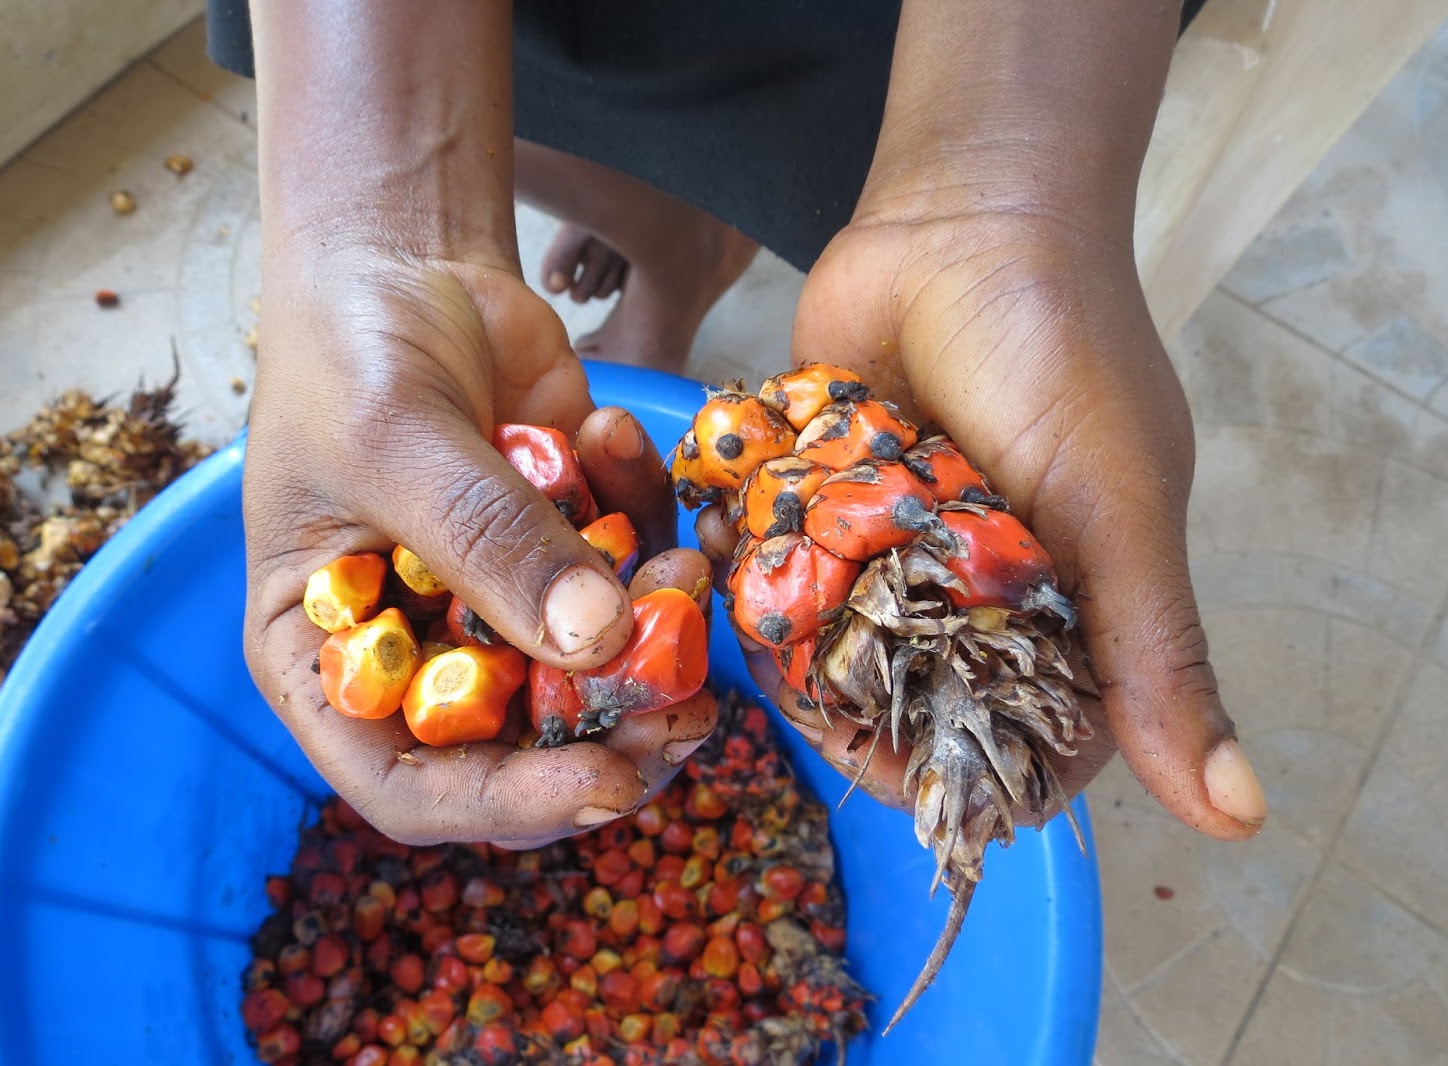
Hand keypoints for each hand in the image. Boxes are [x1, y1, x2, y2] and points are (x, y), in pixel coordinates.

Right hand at [242, 244, 716, 847]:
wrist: (400, 258)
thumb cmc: (346, 350)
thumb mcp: (395, 440)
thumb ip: (487, 540)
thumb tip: (595, 641)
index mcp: (329, 661)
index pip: (406, 783)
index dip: (504, 805)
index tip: (603, 783)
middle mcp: (418, 650)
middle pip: (522, 747)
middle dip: (614, 734)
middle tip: (690, 707)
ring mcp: (501, 602)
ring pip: (598, 674)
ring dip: (655, 635)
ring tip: (682, 566)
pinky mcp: (568, 547)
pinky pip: (632, 575)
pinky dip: (648, 525)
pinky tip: (614, 437)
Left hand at [750, 206, 1264, 841]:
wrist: (967, 215)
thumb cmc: (1063, 354)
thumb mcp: (1119, 508)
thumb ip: (1154, 652)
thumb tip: (1239, 816)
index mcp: (1063, 606)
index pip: (1016, 737)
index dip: (964, 770)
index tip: (900, 765)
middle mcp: (975, 585)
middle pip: (910, 701)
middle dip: (859, 705)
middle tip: (811, 687)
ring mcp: (896, 541)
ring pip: (832, 642)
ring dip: (796, 641)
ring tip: (768, 616)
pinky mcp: (829, 495)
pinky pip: (781, 566)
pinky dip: (759, 568)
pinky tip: (735, 556)